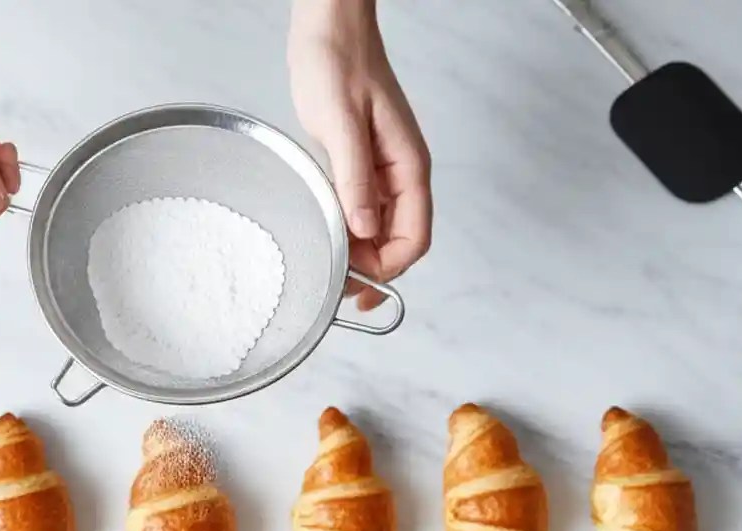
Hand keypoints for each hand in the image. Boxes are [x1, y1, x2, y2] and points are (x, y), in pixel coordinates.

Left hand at [288, 0, 431, 308]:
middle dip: (374, 270)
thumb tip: (363, 229)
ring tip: (329, 270)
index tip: (358, 283)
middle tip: (338, 289)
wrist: (328, 29)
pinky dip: (347, 231)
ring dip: (359, 254)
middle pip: (399, 241)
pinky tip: (326, 238)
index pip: (415, 237)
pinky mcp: (359, 165)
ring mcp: (380, 171)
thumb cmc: (338, 64)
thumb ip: (354, 177)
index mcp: (408, 166)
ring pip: (378, 230)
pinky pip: (360, 210)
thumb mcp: (342, 122)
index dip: (390, 268)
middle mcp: (399, 174)